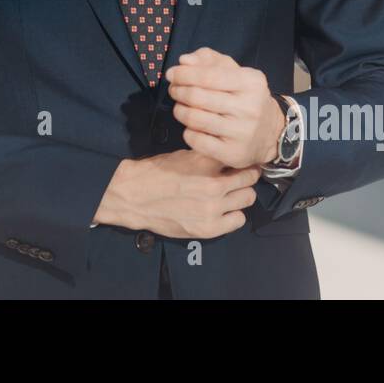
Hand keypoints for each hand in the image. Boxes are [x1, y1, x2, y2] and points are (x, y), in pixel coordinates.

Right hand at [92, 150, 261, 238]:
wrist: (134, 197)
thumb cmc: (156, 173)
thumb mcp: (184, 154)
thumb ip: (209, 157)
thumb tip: (228, 157)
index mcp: (206, 162)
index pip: (241, 158)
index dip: (243, 160)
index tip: (243, 163)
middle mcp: (213, 185)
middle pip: (249, 179)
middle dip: (246, 177)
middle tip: (239, 178)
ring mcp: (212, 209)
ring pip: (247, 199)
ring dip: (241, 195)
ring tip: (230, 195)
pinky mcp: (208, 228)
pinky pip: (238, 220)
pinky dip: (234, 215)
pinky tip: (223, 211)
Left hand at [165, 46, 286, 169]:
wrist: (271, 133)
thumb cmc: (246, 97)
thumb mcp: (234, 72)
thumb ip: (209, 60)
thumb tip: (184, 61)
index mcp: (251, 83)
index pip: (208, 76)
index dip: (184, 74)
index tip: (171, 74)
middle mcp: (249, 108)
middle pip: (197, 97)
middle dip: (178, 91)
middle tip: (174, 90)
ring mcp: (241, 133)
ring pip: (194, 119)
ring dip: (179, 110)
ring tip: (180, 107)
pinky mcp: (233, 153)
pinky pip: (196, 141)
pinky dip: (187, 132)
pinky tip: (192, 127)